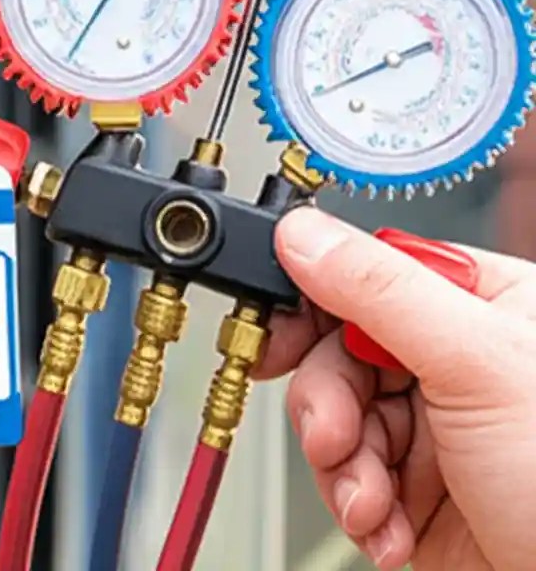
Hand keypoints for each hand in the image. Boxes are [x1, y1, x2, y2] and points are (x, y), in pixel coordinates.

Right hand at [258, 208, 535, 570]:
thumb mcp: (477, 364)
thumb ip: (381, 291)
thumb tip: (304, 235)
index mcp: (486, 307)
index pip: (370, 274)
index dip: (313, 301)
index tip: (275, 331)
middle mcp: (458, 364)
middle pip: (339, 352)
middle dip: (329, 405)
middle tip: (333, 435)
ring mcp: (435, 429)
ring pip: (336, 420)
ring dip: (342, 467)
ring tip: (371, 500)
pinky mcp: (416, 491)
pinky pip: (347, 478)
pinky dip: (357, 507)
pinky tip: (387, 525)